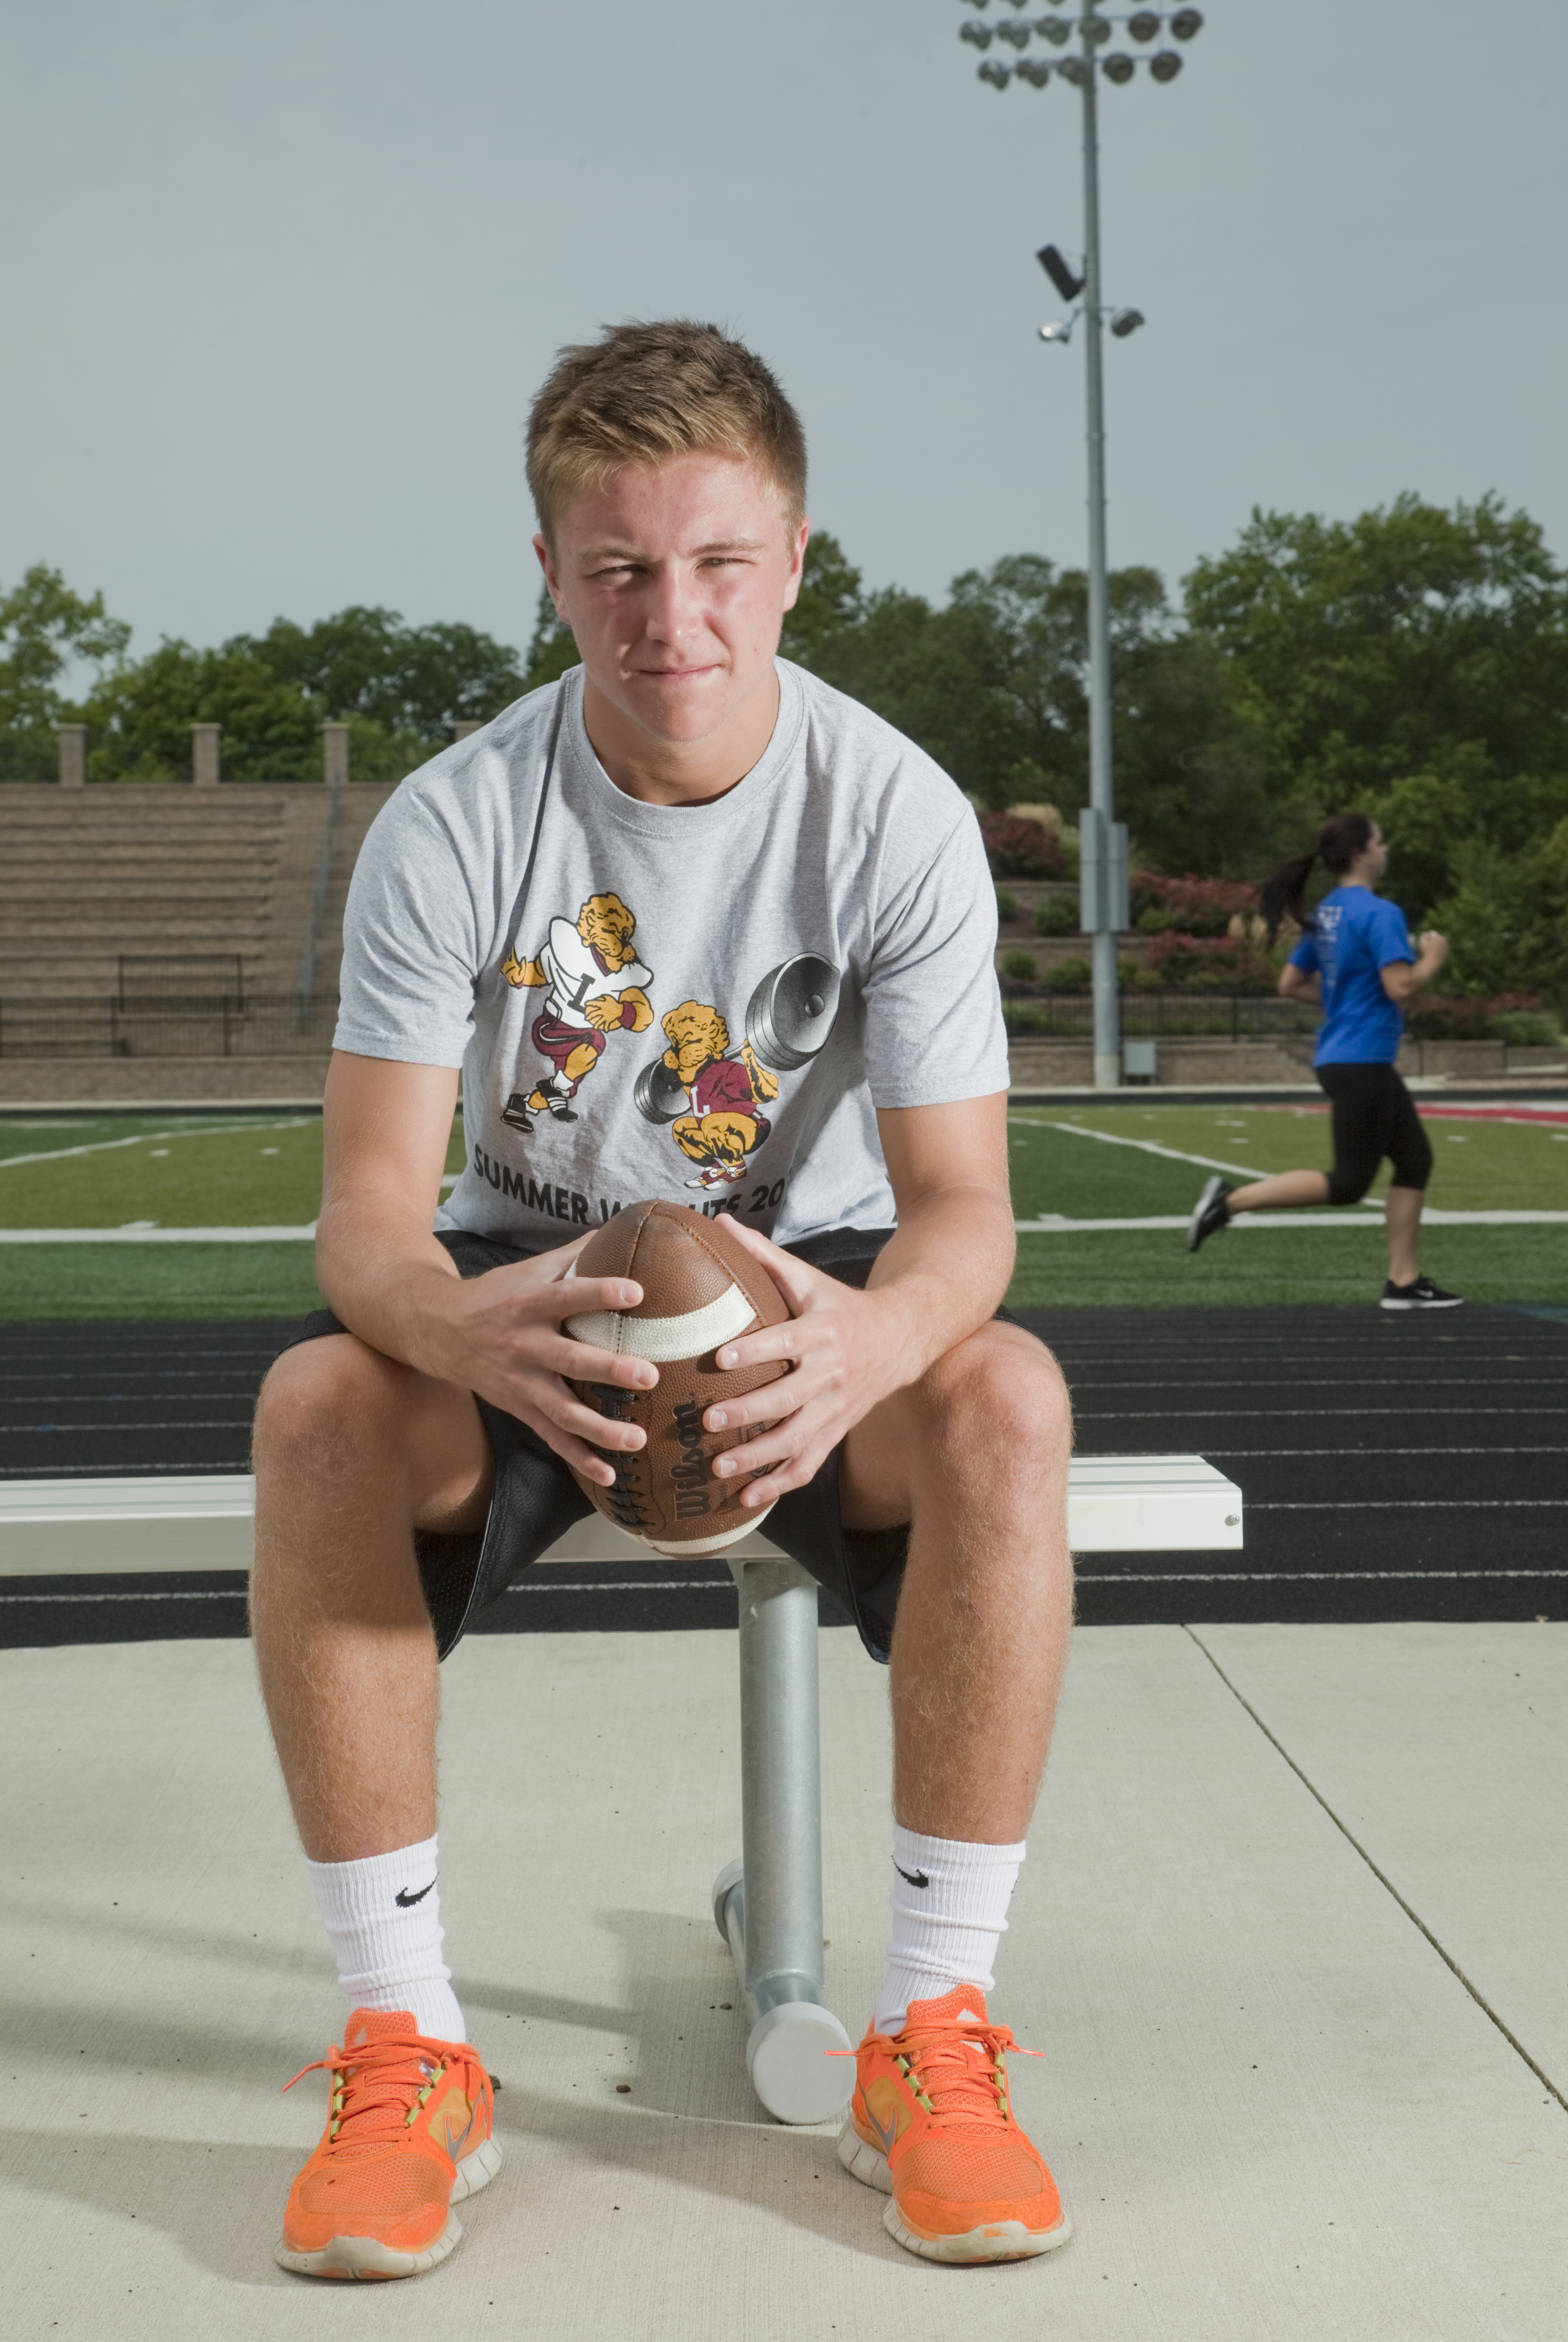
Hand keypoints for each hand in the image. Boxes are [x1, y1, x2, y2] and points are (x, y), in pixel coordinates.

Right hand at [423, 1236, 656, 1488]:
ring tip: (637, 1438)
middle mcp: (524, 1345)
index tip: (637, 1292)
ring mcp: (520, 1382)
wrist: (438, 1330)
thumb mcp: (528, 1270)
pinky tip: (610, 1475)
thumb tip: (620, 1230)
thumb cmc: (496, 1295)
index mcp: (528, 1303)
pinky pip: (551, 1438)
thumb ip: (573, 1255)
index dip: (600, 1292)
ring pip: (562, 1410)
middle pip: (568, 1360)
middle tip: (650, 1375)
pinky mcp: (519, 1408)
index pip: (566, 1295)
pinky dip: (579, 1458)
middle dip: (609, 1369)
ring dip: (600, 1428)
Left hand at [584, 993, 624, 1031]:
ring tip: (594, 1027)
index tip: (585, 1004)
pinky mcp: (609, 1020)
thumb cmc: (614, 1003)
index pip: (594, 1003)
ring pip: (599, 1021)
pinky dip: (606, 1028)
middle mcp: (602, 1010)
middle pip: (594, 1014)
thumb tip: (598, 997)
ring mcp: (605, 1016)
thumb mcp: (609, 998)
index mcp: (602, 1004)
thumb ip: (603, 997)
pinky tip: (606, 1030)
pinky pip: (607, 1024)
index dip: (589, 1003)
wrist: (621, 1009)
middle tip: (586, 1018)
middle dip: (589, 1016)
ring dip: (596, 1025)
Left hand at [699, 1221, 901, 1509]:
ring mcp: (836, 1408)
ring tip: (718, 1468)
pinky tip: (747, 1497)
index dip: (756, 1350)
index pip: (787, 1342)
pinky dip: (780, 1484)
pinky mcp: (837, 1431)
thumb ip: (764, 1256)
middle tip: (708, 1421)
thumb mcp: (808, 1278)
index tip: (721, 1357)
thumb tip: (719, 1222)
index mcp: (823, 1331)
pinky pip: (810, 1463)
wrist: (902, 1338)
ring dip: (758, 1458)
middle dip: (748, 1413)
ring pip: (798, 1440)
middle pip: (789, 1399)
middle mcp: (831, 1373)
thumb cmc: (840, 1306)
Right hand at [1419, 929, 1448, 967]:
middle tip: (1429, 946)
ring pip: (1441, 940)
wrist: (1432, 962)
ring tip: (1432, 949)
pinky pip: (1443, 945)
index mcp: (1436, 937)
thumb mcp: (1421, 943)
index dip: (1427, 937)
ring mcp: (1446, 944)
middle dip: (1433, 939)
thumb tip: (1425, 932)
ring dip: (1437, 942)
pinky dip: (1440, 947)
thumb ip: (1423, 936)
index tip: (1425, 942)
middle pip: (1437, 936)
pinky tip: (1436, 951)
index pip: (1432, 932)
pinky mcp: (1447, 948)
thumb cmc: (1425, 952)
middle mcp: (1442, 939)